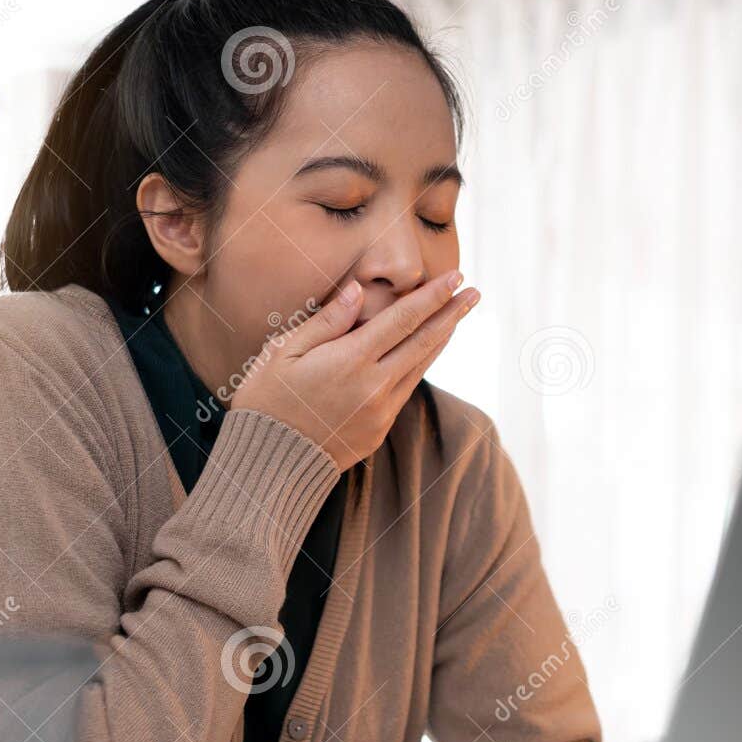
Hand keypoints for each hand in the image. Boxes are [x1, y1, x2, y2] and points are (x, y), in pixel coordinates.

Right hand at [229, 270, 480, 470]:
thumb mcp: (283, 352)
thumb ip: (326, 321)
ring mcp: (380, 411)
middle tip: (474, 293)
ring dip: (441, 339)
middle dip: (451, 314)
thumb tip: (358, 291)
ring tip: (457, 318)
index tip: (456, 278)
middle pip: (423, 342)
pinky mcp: (378, 430)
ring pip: (420, 367)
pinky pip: (405, 390)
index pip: (403, 320)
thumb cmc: (267, 400)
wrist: (268, 463)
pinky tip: (424, 353)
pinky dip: (420, 366)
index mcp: (350, 360)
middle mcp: (374, 386)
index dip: (433, 297)